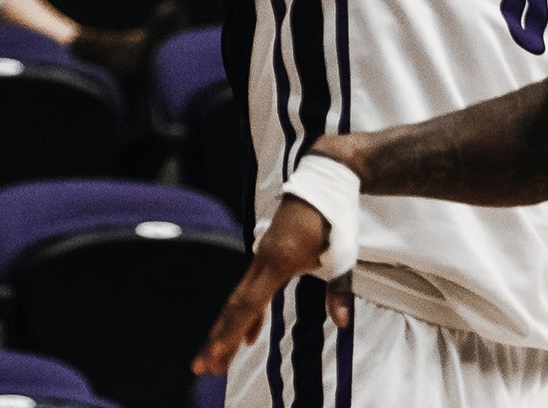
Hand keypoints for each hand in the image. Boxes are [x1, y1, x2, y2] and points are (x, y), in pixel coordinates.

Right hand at [193, 194, 351, 374]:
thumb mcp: (344, 252)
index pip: (249, 303)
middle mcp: (263, 259)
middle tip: (202, 367)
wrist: (325, 181)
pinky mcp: (269, 257)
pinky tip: (247, 336)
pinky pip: (251, 290)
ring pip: (239, 299)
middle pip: (235, 306)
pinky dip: (247, 314)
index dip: (230, 331)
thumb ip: (339, 289)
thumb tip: (343, 322)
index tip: (216, 353)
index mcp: (279, 260)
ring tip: (217, 360)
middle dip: (218, 338)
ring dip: (227, 329)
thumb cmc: (334, 214)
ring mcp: (263, 257)